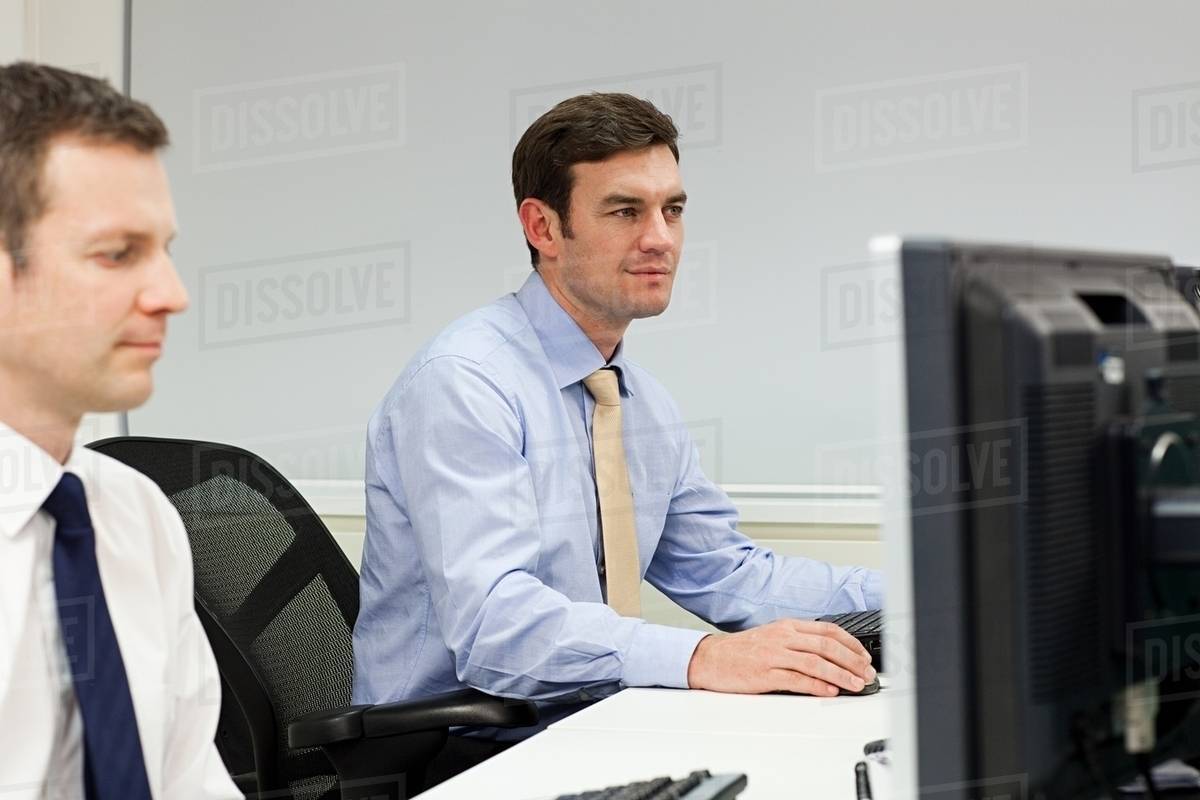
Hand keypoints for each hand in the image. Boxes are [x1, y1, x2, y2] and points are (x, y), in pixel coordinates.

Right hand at [686, 619, 875, 695]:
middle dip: (852, 660)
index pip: (828, 630)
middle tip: (867, 673)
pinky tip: (830, 691)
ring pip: (816, 662)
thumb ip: (799, 643)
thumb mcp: (773, 637)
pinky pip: (796, 679)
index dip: (851, 644)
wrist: (710, 658)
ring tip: (856, 684)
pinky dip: (817, 685)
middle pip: (827, 646)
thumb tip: (830, 657)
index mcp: (787, 626)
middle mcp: (783, 637)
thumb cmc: (742, 651)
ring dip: (841, 674)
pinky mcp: (764, 674)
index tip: (864, 656)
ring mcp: (773, 655)